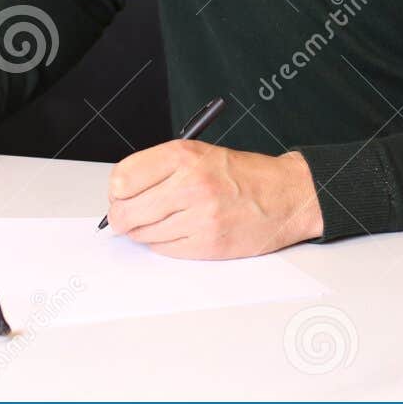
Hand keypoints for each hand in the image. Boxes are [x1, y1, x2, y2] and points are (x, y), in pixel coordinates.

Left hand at [103, 141, 323, 258]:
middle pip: (126, 211)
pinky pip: (164, 250)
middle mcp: (191, 184)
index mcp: (184, 156)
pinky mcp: (209, 244)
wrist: (286, 195)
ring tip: (162, 220)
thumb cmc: (241, 174)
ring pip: (143, 234)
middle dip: (121, 218)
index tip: (121, 195)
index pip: (123, 178)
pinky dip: (164, 243)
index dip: (116, 191)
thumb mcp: (198, 153)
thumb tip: (119, 194)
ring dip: (144, 232)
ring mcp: (201, 217)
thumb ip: (158, 169)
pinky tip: (179, 231)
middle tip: (127, 217)